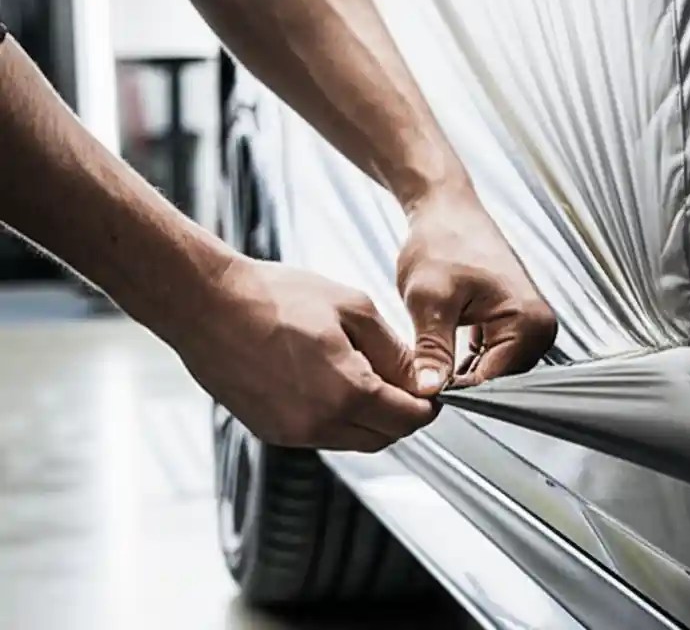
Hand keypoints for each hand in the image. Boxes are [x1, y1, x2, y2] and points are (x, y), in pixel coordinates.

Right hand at [172, 257, 436, 450]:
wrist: (207, 304)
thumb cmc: (274, 298)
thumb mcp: (353, 309)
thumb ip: (392, 349)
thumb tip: (418, 377)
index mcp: (348, 392)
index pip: (408, 419)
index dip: (427, 406)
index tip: (431, 391)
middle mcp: (319, 423)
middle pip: (384, 438)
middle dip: (402, 416)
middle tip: (404, 385)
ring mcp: (292, 432)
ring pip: (353, 440)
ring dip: (370, 419)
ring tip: (366, 377)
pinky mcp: (271, 431)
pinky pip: (321, 435)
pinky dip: (338, 419)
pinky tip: (332, 384)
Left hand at [397, 190, 556, 395]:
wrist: (447, 211)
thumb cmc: (442, 241)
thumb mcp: (428, 298)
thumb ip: (432, 349)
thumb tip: (430, 391)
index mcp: (529, 321)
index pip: (495, 382)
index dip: (456, 389)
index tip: (425, 383)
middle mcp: (540, 327)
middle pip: (498, 382)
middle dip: (461, 381)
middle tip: (426, 365)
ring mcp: (531, 327)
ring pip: (493, 374)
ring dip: (462, 371)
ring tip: (434, 350)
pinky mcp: (517, 325)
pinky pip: (493, 360)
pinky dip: (467, 360)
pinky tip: (445, 347)